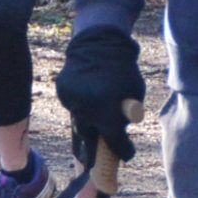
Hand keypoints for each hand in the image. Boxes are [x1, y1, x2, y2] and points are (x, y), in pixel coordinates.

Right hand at [54, 26, 143, 166]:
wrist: (99, 43)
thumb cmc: (123, 69)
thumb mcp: (135, 93)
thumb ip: (129, 115)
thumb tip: (122, 133)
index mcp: (107, 111)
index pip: (115, 141)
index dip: (123, 150)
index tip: (128, 154)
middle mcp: (87, 109)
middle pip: (95, 132)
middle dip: (104, 130)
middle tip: (109, 124)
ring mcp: (72, 100)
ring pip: (81, 120)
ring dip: (91, 116)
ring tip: (98, 99)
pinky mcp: (62, 91)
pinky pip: (73, 106)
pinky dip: (81, 103)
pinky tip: (88, 90)